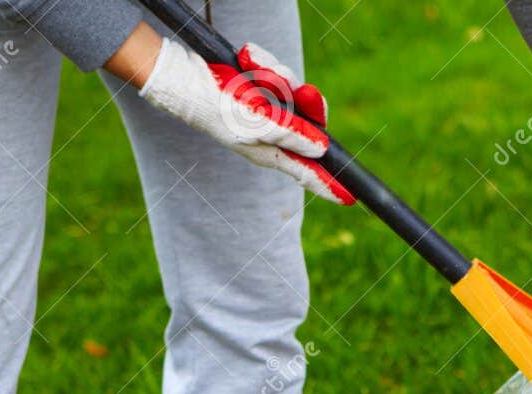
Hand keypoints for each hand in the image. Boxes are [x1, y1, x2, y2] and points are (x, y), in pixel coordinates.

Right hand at [139, 38, 353, 204]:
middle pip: (308, 118)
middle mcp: (271, 133)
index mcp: (271, 151)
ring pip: (292, 89)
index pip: (307, 171)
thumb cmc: (217, 106)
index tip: (349, 198)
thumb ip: (292, 135)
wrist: (183, 76)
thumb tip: (320, 149)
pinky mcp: (256, 86)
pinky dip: (260, 62)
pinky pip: (272, 71)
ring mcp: (264, 109)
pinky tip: (245, 58)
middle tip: (303, 89)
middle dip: (305, 100)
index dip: (328, 183)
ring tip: (251, 65)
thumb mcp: (258, 124)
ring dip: (273, 73)